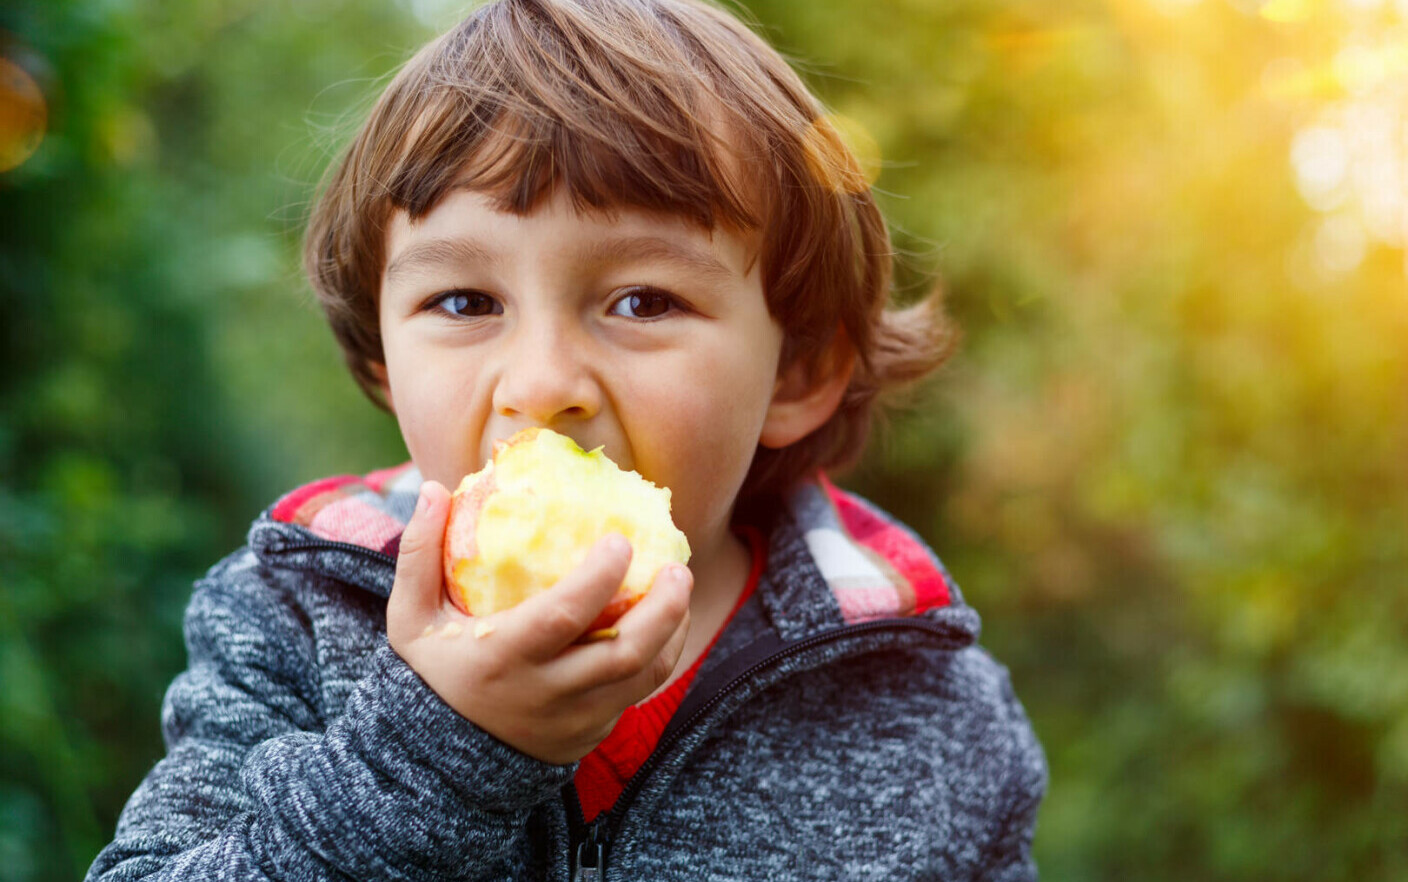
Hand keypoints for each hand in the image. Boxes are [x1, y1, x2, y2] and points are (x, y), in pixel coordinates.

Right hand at [386, 480, 693, 764]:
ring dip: (672, 629)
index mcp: (502, 659)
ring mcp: (574, 719)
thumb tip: (435, 489)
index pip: (562, 617)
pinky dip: (660, 655)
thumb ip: (419, 555)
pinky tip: (666, 621)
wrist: (442, 758)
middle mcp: (545, 694)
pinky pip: (638, 693)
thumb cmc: (432, 671)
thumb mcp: (410, 619)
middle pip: (624, 652)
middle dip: (662, 608)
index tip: (621, 541)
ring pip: (643, 675)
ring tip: (680, 587)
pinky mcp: (591, 733)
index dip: (598, 578)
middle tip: (678, 568)